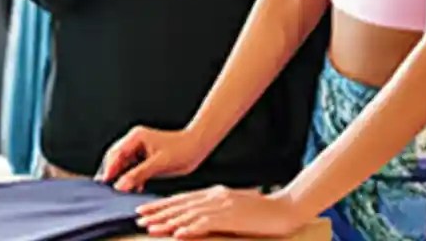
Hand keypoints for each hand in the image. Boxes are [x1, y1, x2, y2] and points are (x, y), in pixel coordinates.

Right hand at [98, 126, 207, 192]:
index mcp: (135, 137)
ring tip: (120, 191)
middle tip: (107, 188)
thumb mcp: (159, 164)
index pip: (116, 154)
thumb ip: (138, 175)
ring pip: (123, 164)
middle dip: (112, 173)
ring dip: (122, 177)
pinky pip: (132, 168)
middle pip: (116, 158)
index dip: (109, 169)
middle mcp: (134, 140)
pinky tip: (134, 188)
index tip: (104, 183)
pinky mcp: (145, 156)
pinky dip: (132, 178)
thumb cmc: (182, 150)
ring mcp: (139, 148)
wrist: (197, 147)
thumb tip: (120, 186)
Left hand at [135, 187, 309, 238]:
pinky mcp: (231, 217)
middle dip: (158, 212)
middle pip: (180, 205)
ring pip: (187, 214)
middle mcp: (214, 196)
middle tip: (139, 218)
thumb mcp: (234, 204)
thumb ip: (215, 207)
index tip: (146, 210)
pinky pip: (205, 224)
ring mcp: (222, 206)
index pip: (182, 199)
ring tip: (151, 227)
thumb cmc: (262, 210)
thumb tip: (196, 216)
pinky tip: (176, 233)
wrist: (286, 208)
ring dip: (167, 221)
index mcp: (214, 193)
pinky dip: (189, 228)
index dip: (162, 205)